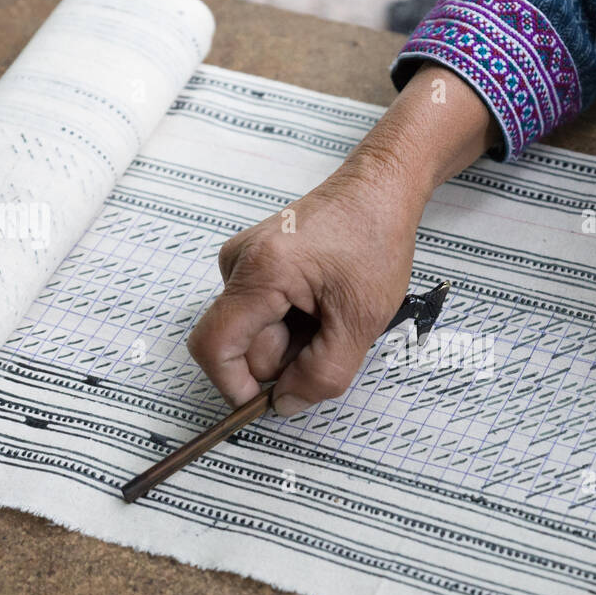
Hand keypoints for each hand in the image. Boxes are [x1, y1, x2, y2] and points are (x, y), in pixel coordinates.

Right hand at [188, 162, 417, 415]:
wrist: (380, 189)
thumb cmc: (375, 239)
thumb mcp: (360, 320)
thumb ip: (323, 373)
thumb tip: (285, 404)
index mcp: (260, 273)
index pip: (215, 348)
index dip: (235, 387)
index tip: (270, 402)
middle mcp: (239, 263)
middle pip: (243, 345)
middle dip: (286, 357)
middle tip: (333, 333)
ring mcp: (243, 262)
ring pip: (256, 333)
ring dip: (294, 339)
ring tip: (331, 311)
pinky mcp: (255, 264)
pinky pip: (263, 315)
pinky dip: (293, 322)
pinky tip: (322, 302)